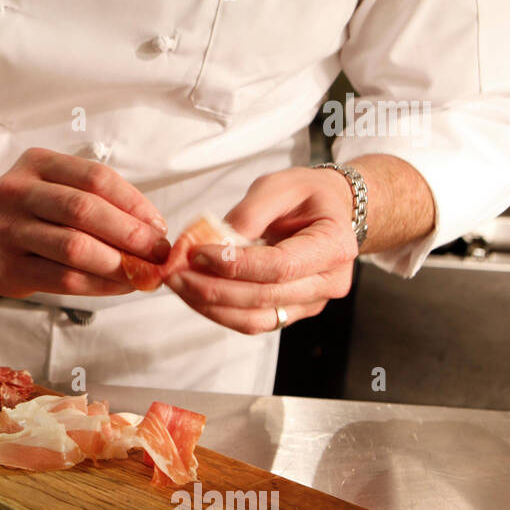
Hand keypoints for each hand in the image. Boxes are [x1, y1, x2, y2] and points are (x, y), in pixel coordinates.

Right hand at [0, 148, 170, 298]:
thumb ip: (97, 199)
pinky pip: (64, 280)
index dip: (134, 203)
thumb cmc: (29, 209)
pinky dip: (100, 285)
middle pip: (83, 211)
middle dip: (130, 234)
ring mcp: (9, 232)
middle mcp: (17, 193)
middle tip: (158, 252)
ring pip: (74, 248)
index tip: (158, 225)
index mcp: (36, 164)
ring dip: (118, 263)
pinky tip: (120, 286)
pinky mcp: (8, 270)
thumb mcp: (54, 184)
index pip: (95, 178)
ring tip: (144, 272)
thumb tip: (153, 229)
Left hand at [166, 166, 358, 333]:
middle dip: (212, 288)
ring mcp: (311, 302)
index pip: (280, 266)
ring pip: (255, 319)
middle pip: (264, 297)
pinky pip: (252, 322)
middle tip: (175, 272)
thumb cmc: (307, 196)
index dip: (234, 264)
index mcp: (334, 245)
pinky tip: (195, 294)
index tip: (197, 254)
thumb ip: (250, 213)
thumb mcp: (279, 186)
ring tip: (179, 284)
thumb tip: (216, 241)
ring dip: (210, 306)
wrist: (330, 212)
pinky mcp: (291, 312)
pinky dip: (219, 311)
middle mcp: (329, 281)